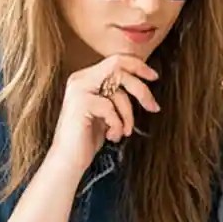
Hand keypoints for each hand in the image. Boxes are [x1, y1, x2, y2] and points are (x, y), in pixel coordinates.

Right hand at [49, 55, 160, 171]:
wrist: (68, 160)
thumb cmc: (88, 137)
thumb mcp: (107, 111)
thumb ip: (117, 94)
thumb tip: (143, 84)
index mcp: (86, 78)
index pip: (116, 60)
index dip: (138, 66)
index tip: (154, 77)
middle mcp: (80, 80)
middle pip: (120, 71)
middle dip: (141, 90)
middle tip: (153, 107)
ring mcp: (79, 90)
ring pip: (118, 93)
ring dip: (128, 116)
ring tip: (124, 131)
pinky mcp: (81, 104)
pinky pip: (111, 109)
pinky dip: (117, 125)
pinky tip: (111, 136)